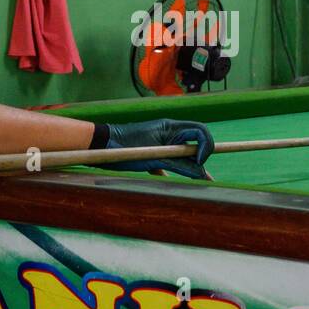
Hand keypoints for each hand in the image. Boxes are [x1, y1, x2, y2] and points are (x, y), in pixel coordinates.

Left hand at [99, 119, 214, 179]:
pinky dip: (172, 170)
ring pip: (182, 154)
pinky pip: (168, 160)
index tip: (199, 162)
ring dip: (189, 166)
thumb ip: (180, 165)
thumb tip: (201, 173)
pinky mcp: (152, 152)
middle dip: (202, 158)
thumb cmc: (126, 147)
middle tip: (205, 177)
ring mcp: (160, 142)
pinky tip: (171, 180)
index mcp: (171, 127)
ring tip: (201, 181)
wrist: (102, 145)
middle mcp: (169, 132)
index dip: (206, 146)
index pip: (200, 131)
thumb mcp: (155, 159)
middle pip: (194, 143)